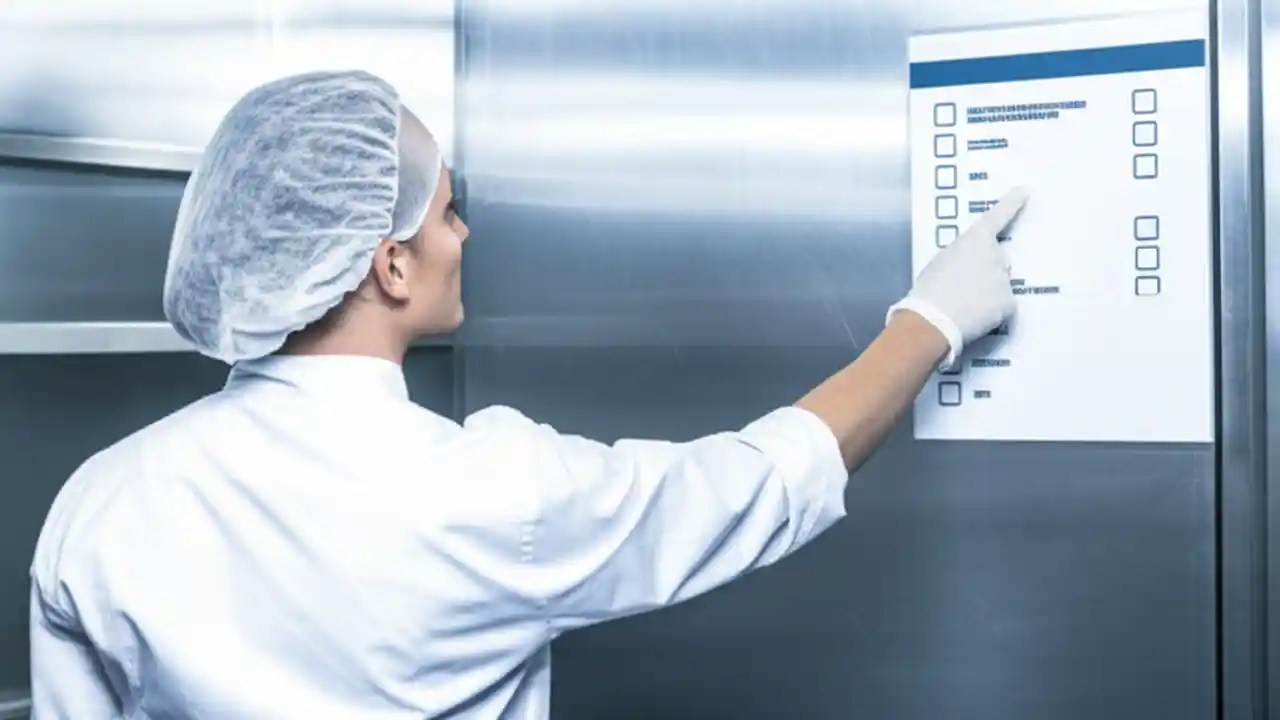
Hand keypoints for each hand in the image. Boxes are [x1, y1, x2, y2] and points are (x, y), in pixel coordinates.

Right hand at [886, 187, 1027, 369]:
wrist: (933, 319)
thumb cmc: (929, 289)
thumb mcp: (940, 261)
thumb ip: (961, 256)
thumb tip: (970, 266)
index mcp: (975, 240)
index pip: (998, 217)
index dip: (1012, 203)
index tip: (1025, 192)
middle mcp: (995, 255)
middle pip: (997, 260)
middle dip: (986, 270)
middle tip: (965, 286)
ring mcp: (1005, 279)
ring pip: (999, 284)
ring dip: (987, 291)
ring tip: (965, 304)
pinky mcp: (1010, 302)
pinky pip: (1003, 305)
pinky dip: (991, 311)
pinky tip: (974, 315)